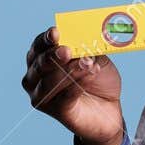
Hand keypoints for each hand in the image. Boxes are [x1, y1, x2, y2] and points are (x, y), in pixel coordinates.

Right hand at [22, 26, 125, 144]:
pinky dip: (78, 84)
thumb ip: (87, 46)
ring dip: (70, 71)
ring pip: (50, 82)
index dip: (46, 39)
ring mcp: (42, 96)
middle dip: (53, 56)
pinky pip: (65, 96)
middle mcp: (35, 77)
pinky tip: (92, 73)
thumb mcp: (95, 57)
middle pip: (39, 64)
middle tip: (67, 50)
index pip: (38, 46)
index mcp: (41, 59)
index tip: (56, 33)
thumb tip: (84, 33)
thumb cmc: (97, 80)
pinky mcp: (56, 111)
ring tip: (88, 62)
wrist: (109, 108)